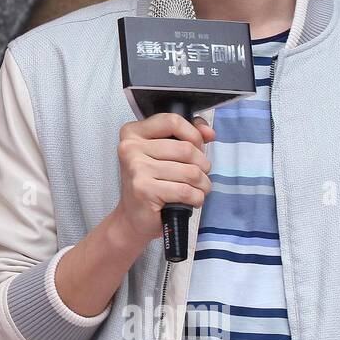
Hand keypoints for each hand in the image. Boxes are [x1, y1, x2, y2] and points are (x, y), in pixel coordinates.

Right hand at [113, 112, 215, 246]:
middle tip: (199, 176)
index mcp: (133, 133)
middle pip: (185, 148)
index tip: (199, 146)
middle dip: (202, 165)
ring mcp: (135, 168)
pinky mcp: (143, 189)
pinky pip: (185, 190)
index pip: (172, 121)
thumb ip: (186, 135)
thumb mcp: (165, 153)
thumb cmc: (153, 183)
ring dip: (202, 184)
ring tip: (197, 189)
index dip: (193, 134)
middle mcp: (130, 148)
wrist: (134, 217)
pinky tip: (191, 200)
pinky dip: (196, 198)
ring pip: (190, 171)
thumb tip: (209, 133)